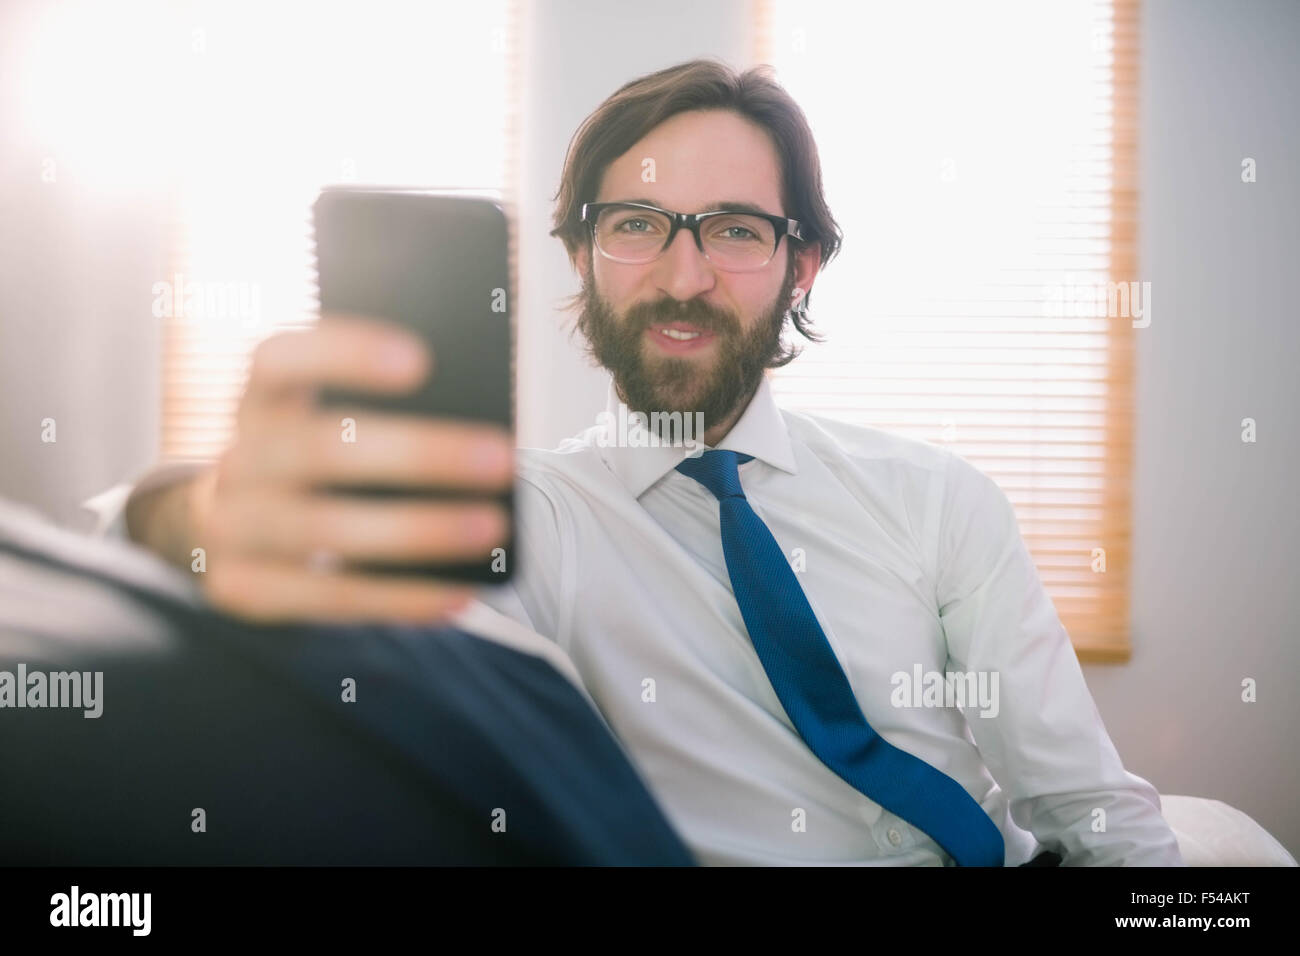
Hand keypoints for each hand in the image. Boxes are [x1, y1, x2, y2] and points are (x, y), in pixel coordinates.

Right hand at [194, 313, 512, 625]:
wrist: (223, 532)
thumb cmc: (308, 465)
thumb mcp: (319, 422)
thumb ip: (380, 416)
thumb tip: (478, 434)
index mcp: (260, 401)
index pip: (280, 360)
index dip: (343, 355)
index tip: (419, 361)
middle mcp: (239, 459)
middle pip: (318, 448)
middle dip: (416, 453)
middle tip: (501, 457)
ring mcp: (232, 528)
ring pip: (324, 530)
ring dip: (417, 530)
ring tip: (491, 527)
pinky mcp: (244, 589)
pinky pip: (329, 597)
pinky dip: (399, 598)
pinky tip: (458, 595)